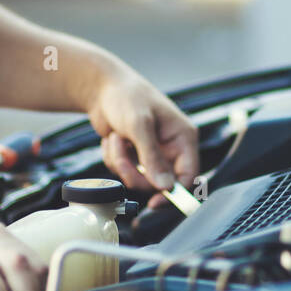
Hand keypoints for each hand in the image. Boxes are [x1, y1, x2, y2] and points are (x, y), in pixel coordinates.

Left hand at [85, 64, 198, 200]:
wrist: (102, 88)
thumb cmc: (127, 96)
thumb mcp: (140, 125)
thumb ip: (153, 157)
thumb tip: (166, 187)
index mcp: (183, 137)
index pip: (188, 176)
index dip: (174, 193)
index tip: (155, 203)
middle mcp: (171, 148)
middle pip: (160, 183)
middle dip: (136, 172)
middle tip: (121, 158)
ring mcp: (152, 153)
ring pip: (139, 179)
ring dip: (122, 162)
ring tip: (116, 139)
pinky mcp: (135, 155)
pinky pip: (125, 172)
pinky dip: (114, 158)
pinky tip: (113, 138)